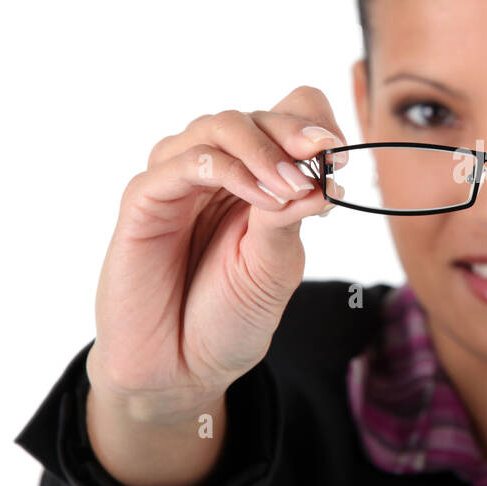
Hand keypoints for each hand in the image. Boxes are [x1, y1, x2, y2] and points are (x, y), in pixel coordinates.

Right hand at [87, 86, 346, 422]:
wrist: (182, 369)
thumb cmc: (230, 316)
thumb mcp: (277, 266)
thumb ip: (291, 217)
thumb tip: (325, 178)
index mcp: (256, 178)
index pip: (285, 116)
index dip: (313, 122)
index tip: (341, 151)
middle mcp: (217, 171)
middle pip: (255, 116)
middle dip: (295, 131)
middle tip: (325, 156)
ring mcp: (178, 180)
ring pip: (219, 126)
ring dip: (265, 150)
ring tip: (293, 188)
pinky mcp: (145, 199)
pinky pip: (185, 162)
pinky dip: (230, 170)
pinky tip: (262, 197)